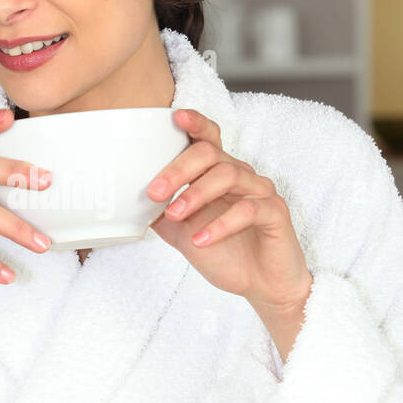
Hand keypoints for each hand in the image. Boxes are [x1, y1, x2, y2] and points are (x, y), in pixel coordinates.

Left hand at [147, 109, 312, 311]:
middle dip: (178, 169)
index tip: (174, 117)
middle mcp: (241, 176)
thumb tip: (127, 203)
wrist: (261, 285)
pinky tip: (202, 240)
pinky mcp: (276, 214)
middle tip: (154, 192)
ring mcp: (260, 192)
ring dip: (196, 194)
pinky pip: (250, 209)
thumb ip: (160, 213)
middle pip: (211, 154)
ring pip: (229, 175)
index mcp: (219, 174)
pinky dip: (222, 224)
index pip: (208, 139)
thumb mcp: (182, 233)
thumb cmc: (226, 253)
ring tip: (175, 215)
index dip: (195, 124)